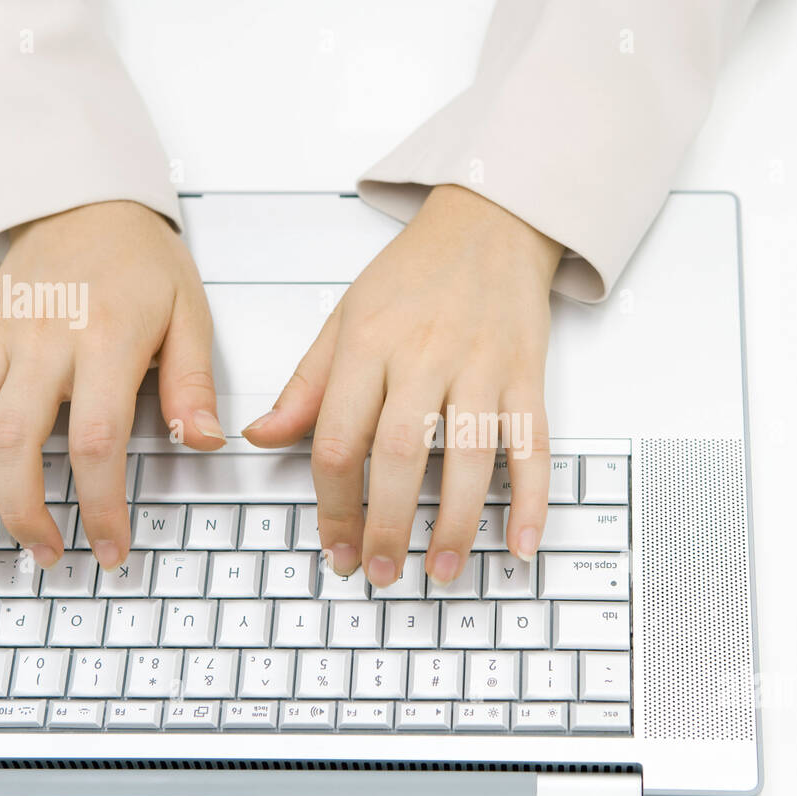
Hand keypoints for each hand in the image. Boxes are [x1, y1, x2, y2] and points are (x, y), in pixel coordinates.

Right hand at [0, 200, 224, 569]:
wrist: (84, 199)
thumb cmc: (140, 260)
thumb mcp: (189, 313)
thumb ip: (192, 382)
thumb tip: (204, 442)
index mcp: (103, 339)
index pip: (96, 439)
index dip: (101, 504)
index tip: (111, 548)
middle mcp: (40, 343)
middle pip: (14, 441)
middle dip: (24, 510)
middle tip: (47, 555)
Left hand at [244, 184, 562, 587]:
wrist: (490, 223)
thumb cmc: (415, 273)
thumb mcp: (346, 317)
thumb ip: (308, 384)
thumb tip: (262, 435)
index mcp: (369, 344)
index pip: (338, 437)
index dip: (331, 504)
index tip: (334, 546)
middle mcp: (424, 356)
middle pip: (398, 455)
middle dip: (386, 525)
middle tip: (380, 572)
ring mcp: (482, 368)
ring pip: (468, 457)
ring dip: (454, 524)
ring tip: (439, 570)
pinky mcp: (527, 376)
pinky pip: (533, 445)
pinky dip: (532, 499)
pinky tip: (521, 543)